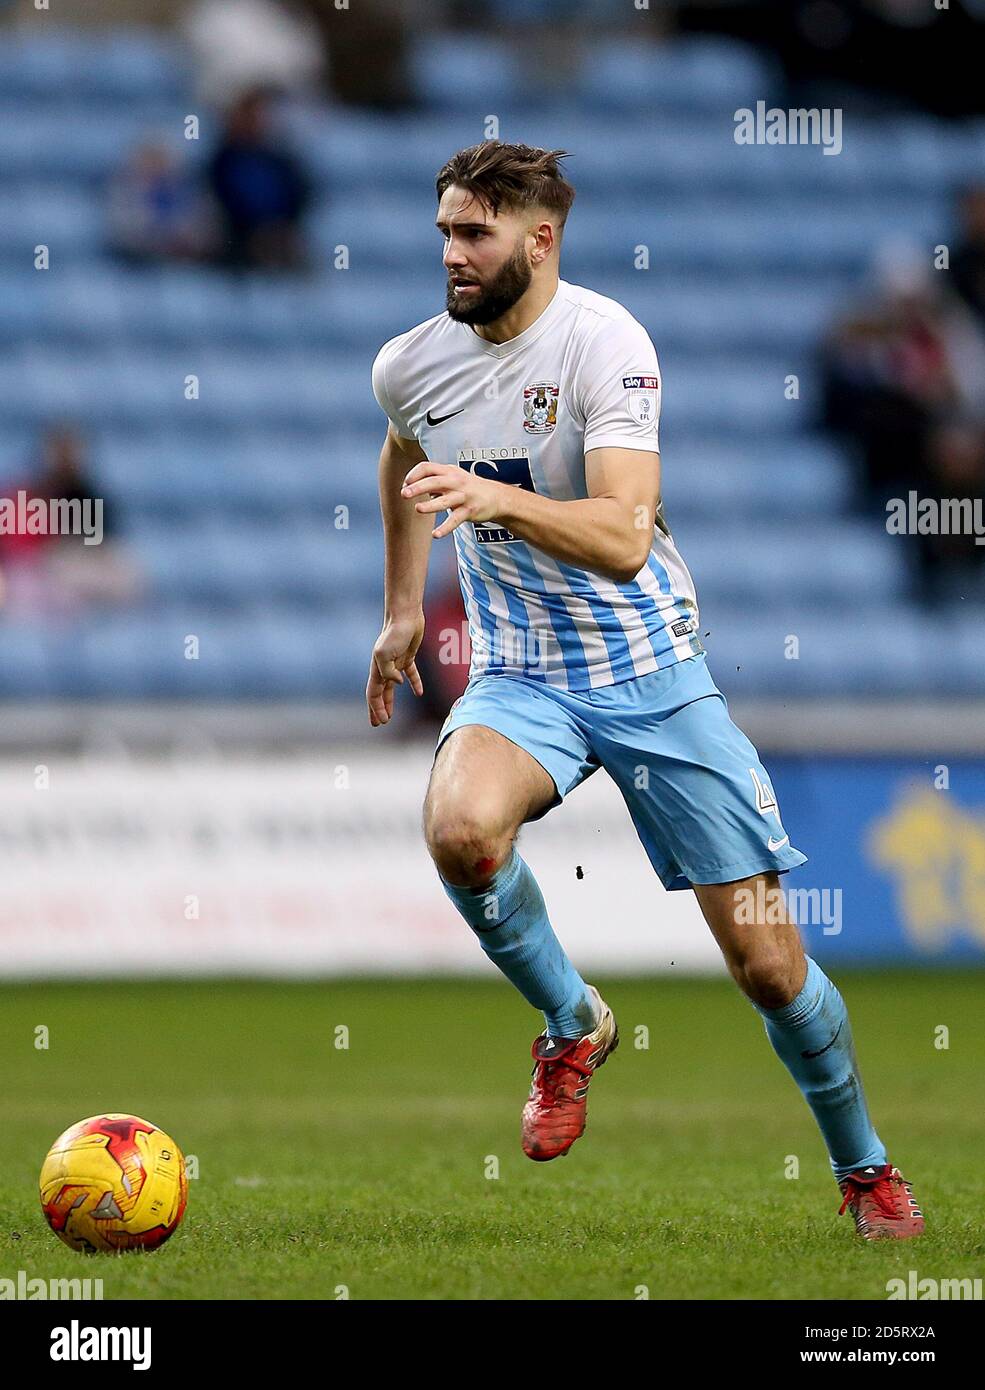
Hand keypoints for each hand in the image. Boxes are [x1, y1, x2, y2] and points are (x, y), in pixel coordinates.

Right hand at [366, 610, 424, 726]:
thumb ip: (388, 671)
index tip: (381, 722)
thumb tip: (397, 683)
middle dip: (377, 709)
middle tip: (379, 723)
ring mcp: (396, 663)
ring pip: (392, 687)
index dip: (375, 708)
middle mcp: (384, 668)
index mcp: (376, 668)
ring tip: (390, 715)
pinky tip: (419, 693)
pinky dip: (414, 684)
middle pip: (379, 693)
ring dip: (390, 701)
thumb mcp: (385, 654)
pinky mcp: (408, 657)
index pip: (373, 693)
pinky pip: (411, 674)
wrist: (406, 616)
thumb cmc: (393, 633)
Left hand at [401, 462, 504, 538]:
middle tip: (404, 494)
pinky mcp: (470, 510)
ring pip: (445, 501)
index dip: (415, 474)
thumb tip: (410, 486)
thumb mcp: (452, 478)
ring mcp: (463, 496)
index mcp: (449, 471)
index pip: (428, 467)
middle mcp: (456, 482)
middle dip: (418, 487)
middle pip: (435, 482)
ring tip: (418, 509)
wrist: (497, 497)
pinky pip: (455, 520)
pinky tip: (435, 534)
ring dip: (431, 505)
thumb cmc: (469, 487)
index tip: (405, 483)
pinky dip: (445, 528)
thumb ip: (433, 481)